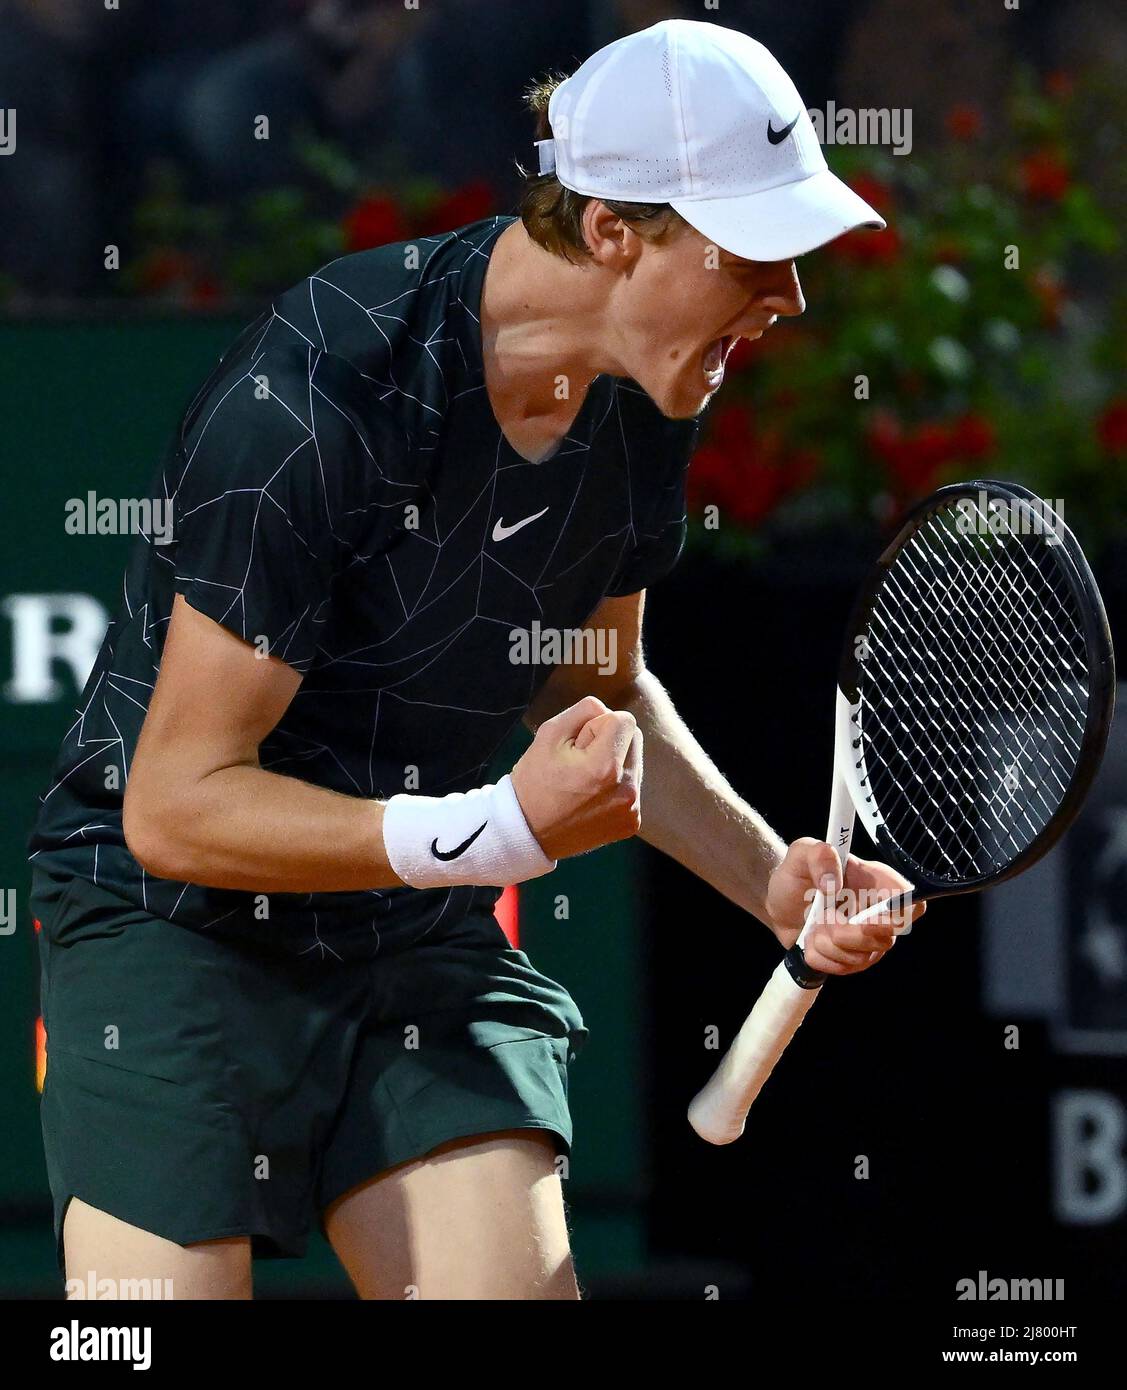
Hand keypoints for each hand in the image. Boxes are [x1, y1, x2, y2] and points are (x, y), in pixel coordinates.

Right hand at [509, 696, 641, 860]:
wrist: (528, 832)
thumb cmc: (534, 782)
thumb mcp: (548, 734)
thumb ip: (583, 711)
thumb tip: (606, 710)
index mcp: (605, 767)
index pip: (625, 720)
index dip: (597, 725)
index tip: (578, 746)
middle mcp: (626, 790)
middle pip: (635, 738)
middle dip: (611, 741)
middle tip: (581, 761)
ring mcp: (631, 809)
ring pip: (635, 762)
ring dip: (615, 762)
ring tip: (585, 780)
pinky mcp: (632, 823)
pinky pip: (633, 788)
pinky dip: (616, 786)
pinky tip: (591, 797)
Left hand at [765, 837, 926, 975]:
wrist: (779, 905)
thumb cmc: (797, 876)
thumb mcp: (800, 853)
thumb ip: (818, 854)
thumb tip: (832, 883)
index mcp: (877, 882)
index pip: (911, 902)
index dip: (898, 915)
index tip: (865, 917)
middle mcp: (880, 913)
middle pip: (887, 937)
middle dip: (850, 934)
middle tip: (822, 918)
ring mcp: (868, 939)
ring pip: (863, 957)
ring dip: (828, 944)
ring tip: (813, 925)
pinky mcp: (852, 959)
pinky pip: (844, 969)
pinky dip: (821, 957)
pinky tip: (812, 940)